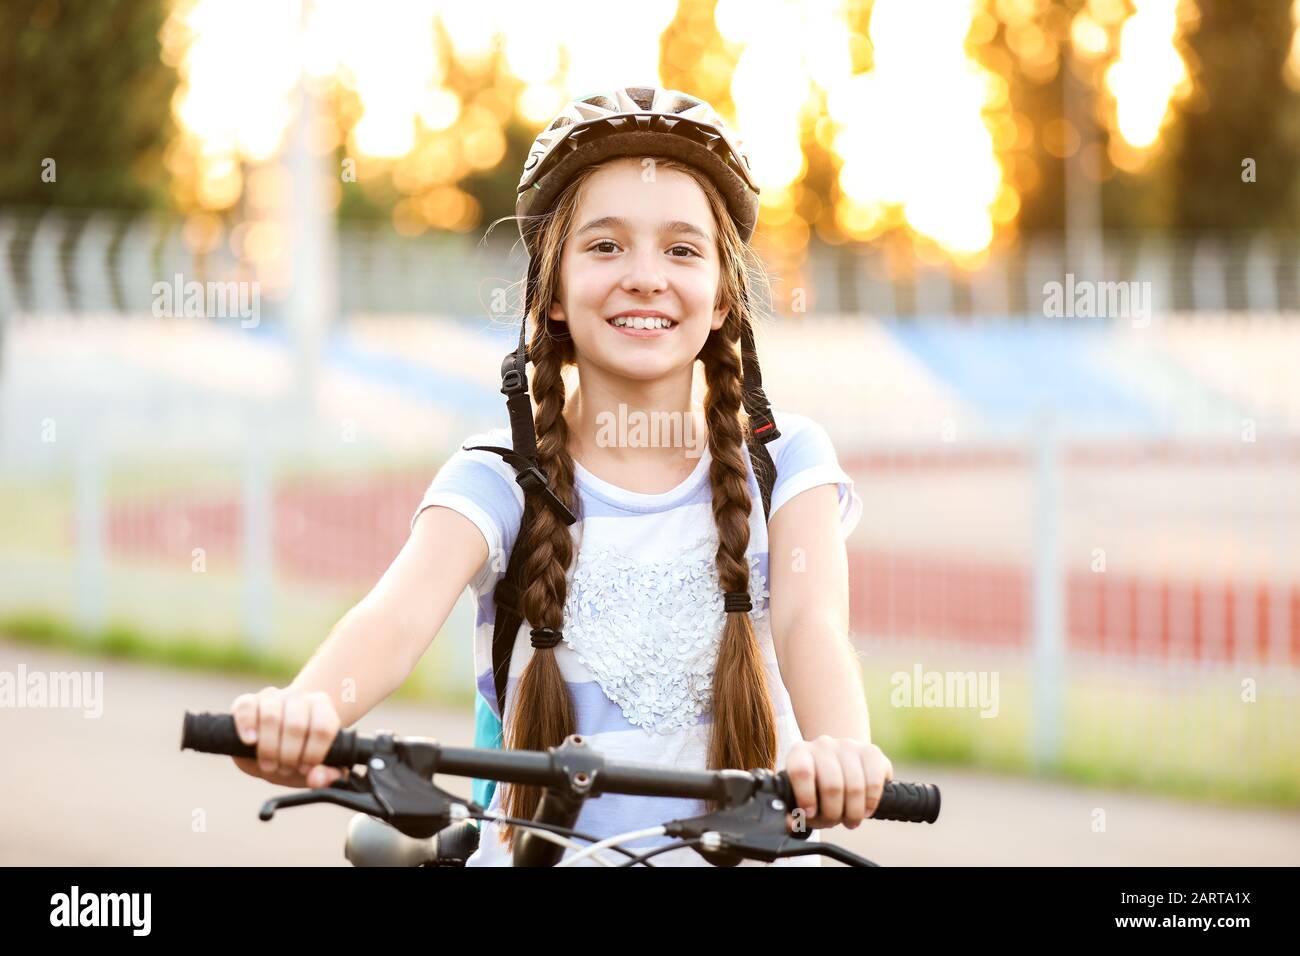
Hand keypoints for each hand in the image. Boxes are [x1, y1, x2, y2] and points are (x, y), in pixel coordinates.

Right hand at [229, 686, 347, 788]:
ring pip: (271, 716)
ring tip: (269, 765)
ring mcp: (271, 696)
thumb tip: (316, 780)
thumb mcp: (319, 768)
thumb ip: (328, 775)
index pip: (323, 728)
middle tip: (285, 770)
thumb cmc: (302, 756)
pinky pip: (245, 706)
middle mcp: (298, 697)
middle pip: (296, 725)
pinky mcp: (246, 702)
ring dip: (269, 748)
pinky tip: (250, 741)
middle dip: (289, 755)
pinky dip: (247, 724)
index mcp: (322, 707)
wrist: (277, 749)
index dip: (313, 753)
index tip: (305, 769)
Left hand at [783, 735, 892, 831]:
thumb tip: (791, 824)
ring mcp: (849, 746)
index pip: (801, 771)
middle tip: (834, 821)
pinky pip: (874, 783)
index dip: (806, 796)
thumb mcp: (801, 798)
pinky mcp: (872, 752)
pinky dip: (870, 803)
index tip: (810, 813)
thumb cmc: (817, 789)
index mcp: (800, 753)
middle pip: (832, 785)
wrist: (842, 766)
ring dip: (853, 812)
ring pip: (855, 787)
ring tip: (850, 820)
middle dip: (834, 813)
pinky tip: (865, 810)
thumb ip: (792, 812)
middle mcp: (824, 745)